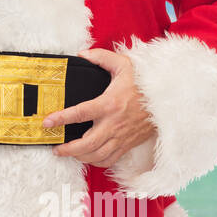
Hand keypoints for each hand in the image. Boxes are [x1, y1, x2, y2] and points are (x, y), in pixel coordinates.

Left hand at [43, 48, 156, 167]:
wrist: (169, 99)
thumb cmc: (145, 83)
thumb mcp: (123, 64)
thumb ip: (101, 57)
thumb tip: (82, 54)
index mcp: (109, 104)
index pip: (80, 113)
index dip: (61, 119)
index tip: (47, 122)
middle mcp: (114, 124)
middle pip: (86, 144)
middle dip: (67, 149)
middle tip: (55, 147)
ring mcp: (122, 136)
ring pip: (97, 155)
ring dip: (80, 157)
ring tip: (68, 153)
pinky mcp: (128, 144)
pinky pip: (110, 160)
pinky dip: (96, 162)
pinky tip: (88, 157)